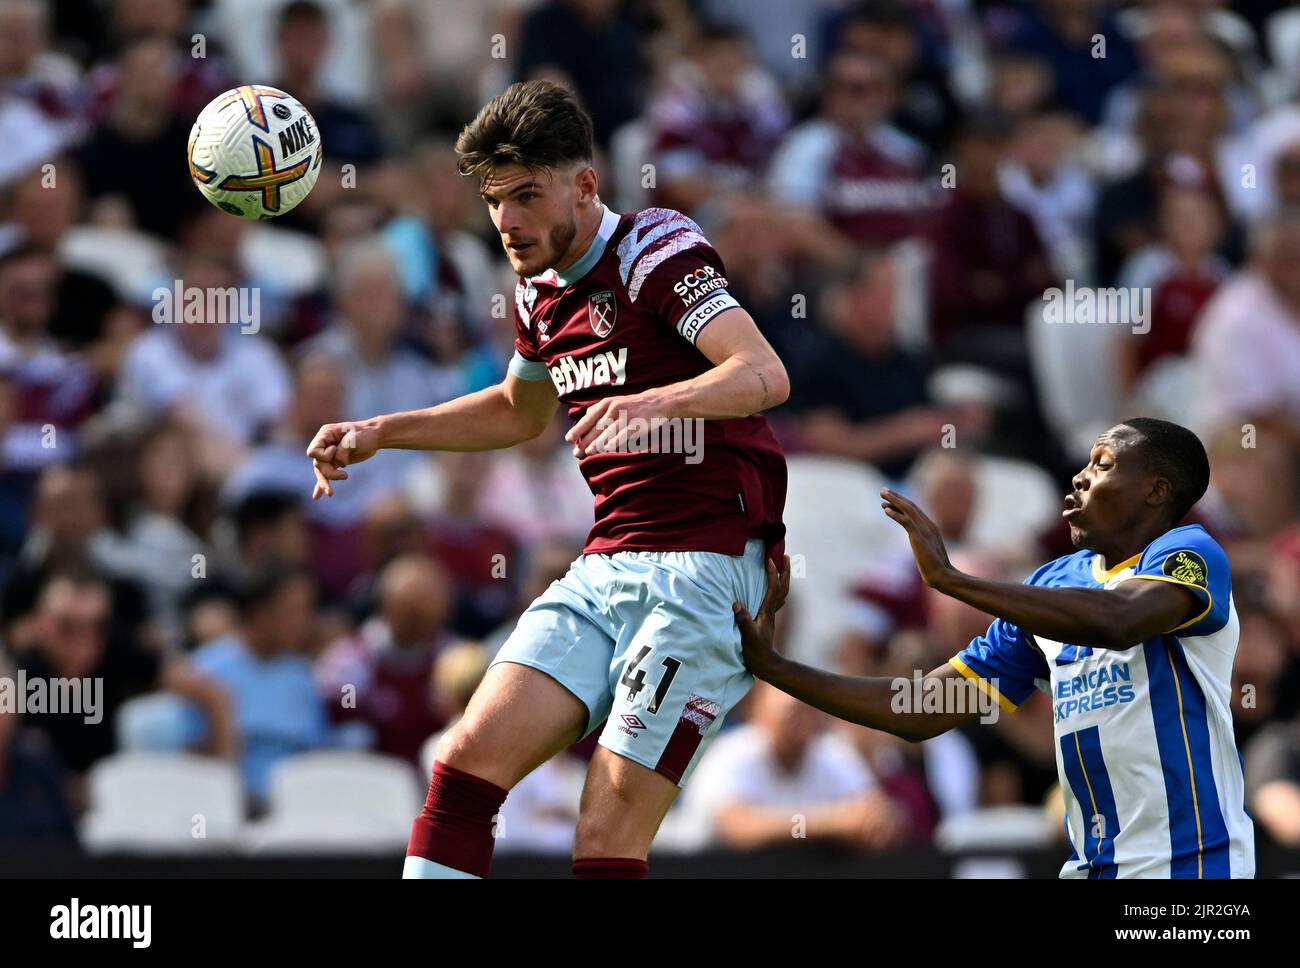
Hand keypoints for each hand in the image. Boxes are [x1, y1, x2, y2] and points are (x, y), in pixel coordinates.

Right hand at [306, 422, 379, 498]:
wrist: (375, 436)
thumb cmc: (365, 434)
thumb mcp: (355, 439)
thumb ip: (343, 450)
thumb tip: (339, 463)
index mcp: (325, 435)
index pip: (313, 451)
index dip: (323, 455)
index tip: (336, 449)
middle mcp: (324, 445)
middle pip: (318, 464)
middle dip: (329, 473)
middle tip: (346, 476)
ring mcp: (329, 455)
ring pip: (321, 472)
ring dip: (324, 483)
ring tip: (331, 493)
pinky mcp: (335, 463)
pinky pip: (325, 475)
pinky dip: (321, 485)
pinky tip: (317, 496)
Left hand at [564, 392, 667, 457]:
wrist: (657, 402)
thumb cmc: (632, 405)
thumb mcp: (614, 402)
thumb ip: (598, 411)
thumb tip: (582, 422)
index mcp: (607, 403)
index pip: (588, 418)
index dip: (578, 429)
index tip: (568, 439)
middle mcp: (614, 409)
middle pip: (596, 428)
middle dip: (584, 441)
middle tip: (576, 453)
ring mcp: (625, 417)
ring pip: (607, 433)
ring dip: (596, 444)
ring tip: (587, 453)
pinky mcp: (636, 424)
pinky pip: (622, 435)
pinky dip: (613, 443)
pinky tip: (606, 450)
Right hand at [733, 555, 790, 677]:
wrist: (765, 664)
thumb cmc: (755, 651)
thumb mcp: (748, 636)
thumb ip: (743, 620)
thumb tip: (737, 604)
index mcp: (767, 611)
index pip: (773, 588)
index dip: (773, 573)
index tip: (770, 559)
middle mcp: (771, 611)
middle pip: (784, 587)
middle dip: (785, 571)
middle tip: (785, 555)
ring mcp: (771, 615)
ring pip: (783, 592)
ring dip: (784, 578)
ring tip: (782, 566)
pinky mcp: (768, 619)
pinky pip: (777, 599)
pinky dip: (778, 589)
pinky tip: (774, 587)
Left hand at [880, 487, 953, 590]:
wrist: (942, 576)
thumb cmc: (935, 568)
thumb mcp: (928, 550)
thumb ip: (922, 542)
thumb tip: (916, 541)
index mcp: (931, 527)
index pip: (915, 510)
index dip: (901, 502)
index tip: (889, 498)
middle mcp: (928, 525)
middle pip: (910, 506)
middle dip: (896, 497)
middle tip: (883, 490)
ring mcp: (924, 530)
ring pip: (908, 510)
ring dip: (894, 501)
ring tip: (882, 496)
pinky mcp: (919, 537)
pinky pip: (906, 521)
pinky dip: (895, 514)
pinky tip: (886, 510)